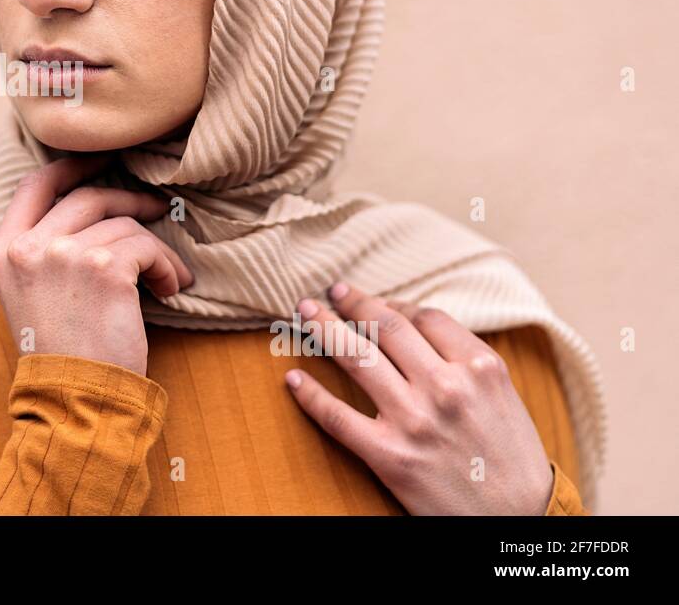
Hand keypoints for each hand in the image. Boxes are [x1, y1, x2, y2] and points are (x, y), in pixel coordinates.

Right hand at [0, 153, 192, 376]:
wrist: (75, 400)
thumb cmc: (61, 353)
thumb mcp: (30, 295)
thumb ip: (43, 251)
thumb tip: (89, 206)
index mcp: (2, 252)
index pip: (34, 185)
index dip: (70, 165)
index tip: (101, 159)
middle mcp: (28, 248)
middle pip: (86, 196)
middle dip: (127, 199)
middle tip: (155, 208)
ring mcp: (64, 255)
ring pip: (123, 224)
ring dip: (153, 248)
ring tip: (167, 276)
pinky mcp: (104, 268)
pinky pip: (147, 248)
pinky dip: (167, 267)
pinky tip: (171, 288)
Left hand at [284, 282, 554, 514]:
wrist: (520, 519)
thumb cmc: (511, 457)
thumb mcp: (502, 395)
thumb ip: (463, 360)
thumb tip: (413, 327)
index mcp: (479, 367)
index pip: (423, 317)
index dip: (391, 304)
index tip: (372, 304)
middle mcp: (446, 387)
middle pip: (385, 327)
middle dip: (351, 304)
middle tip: (329, 293)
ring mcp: (414, 420)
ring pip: (356, 357)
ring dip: (324, 329)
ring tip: (305, 314)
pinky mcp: (389, 456)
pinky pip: (336, 415)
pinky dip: (309, 393)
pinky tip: (293, 378)